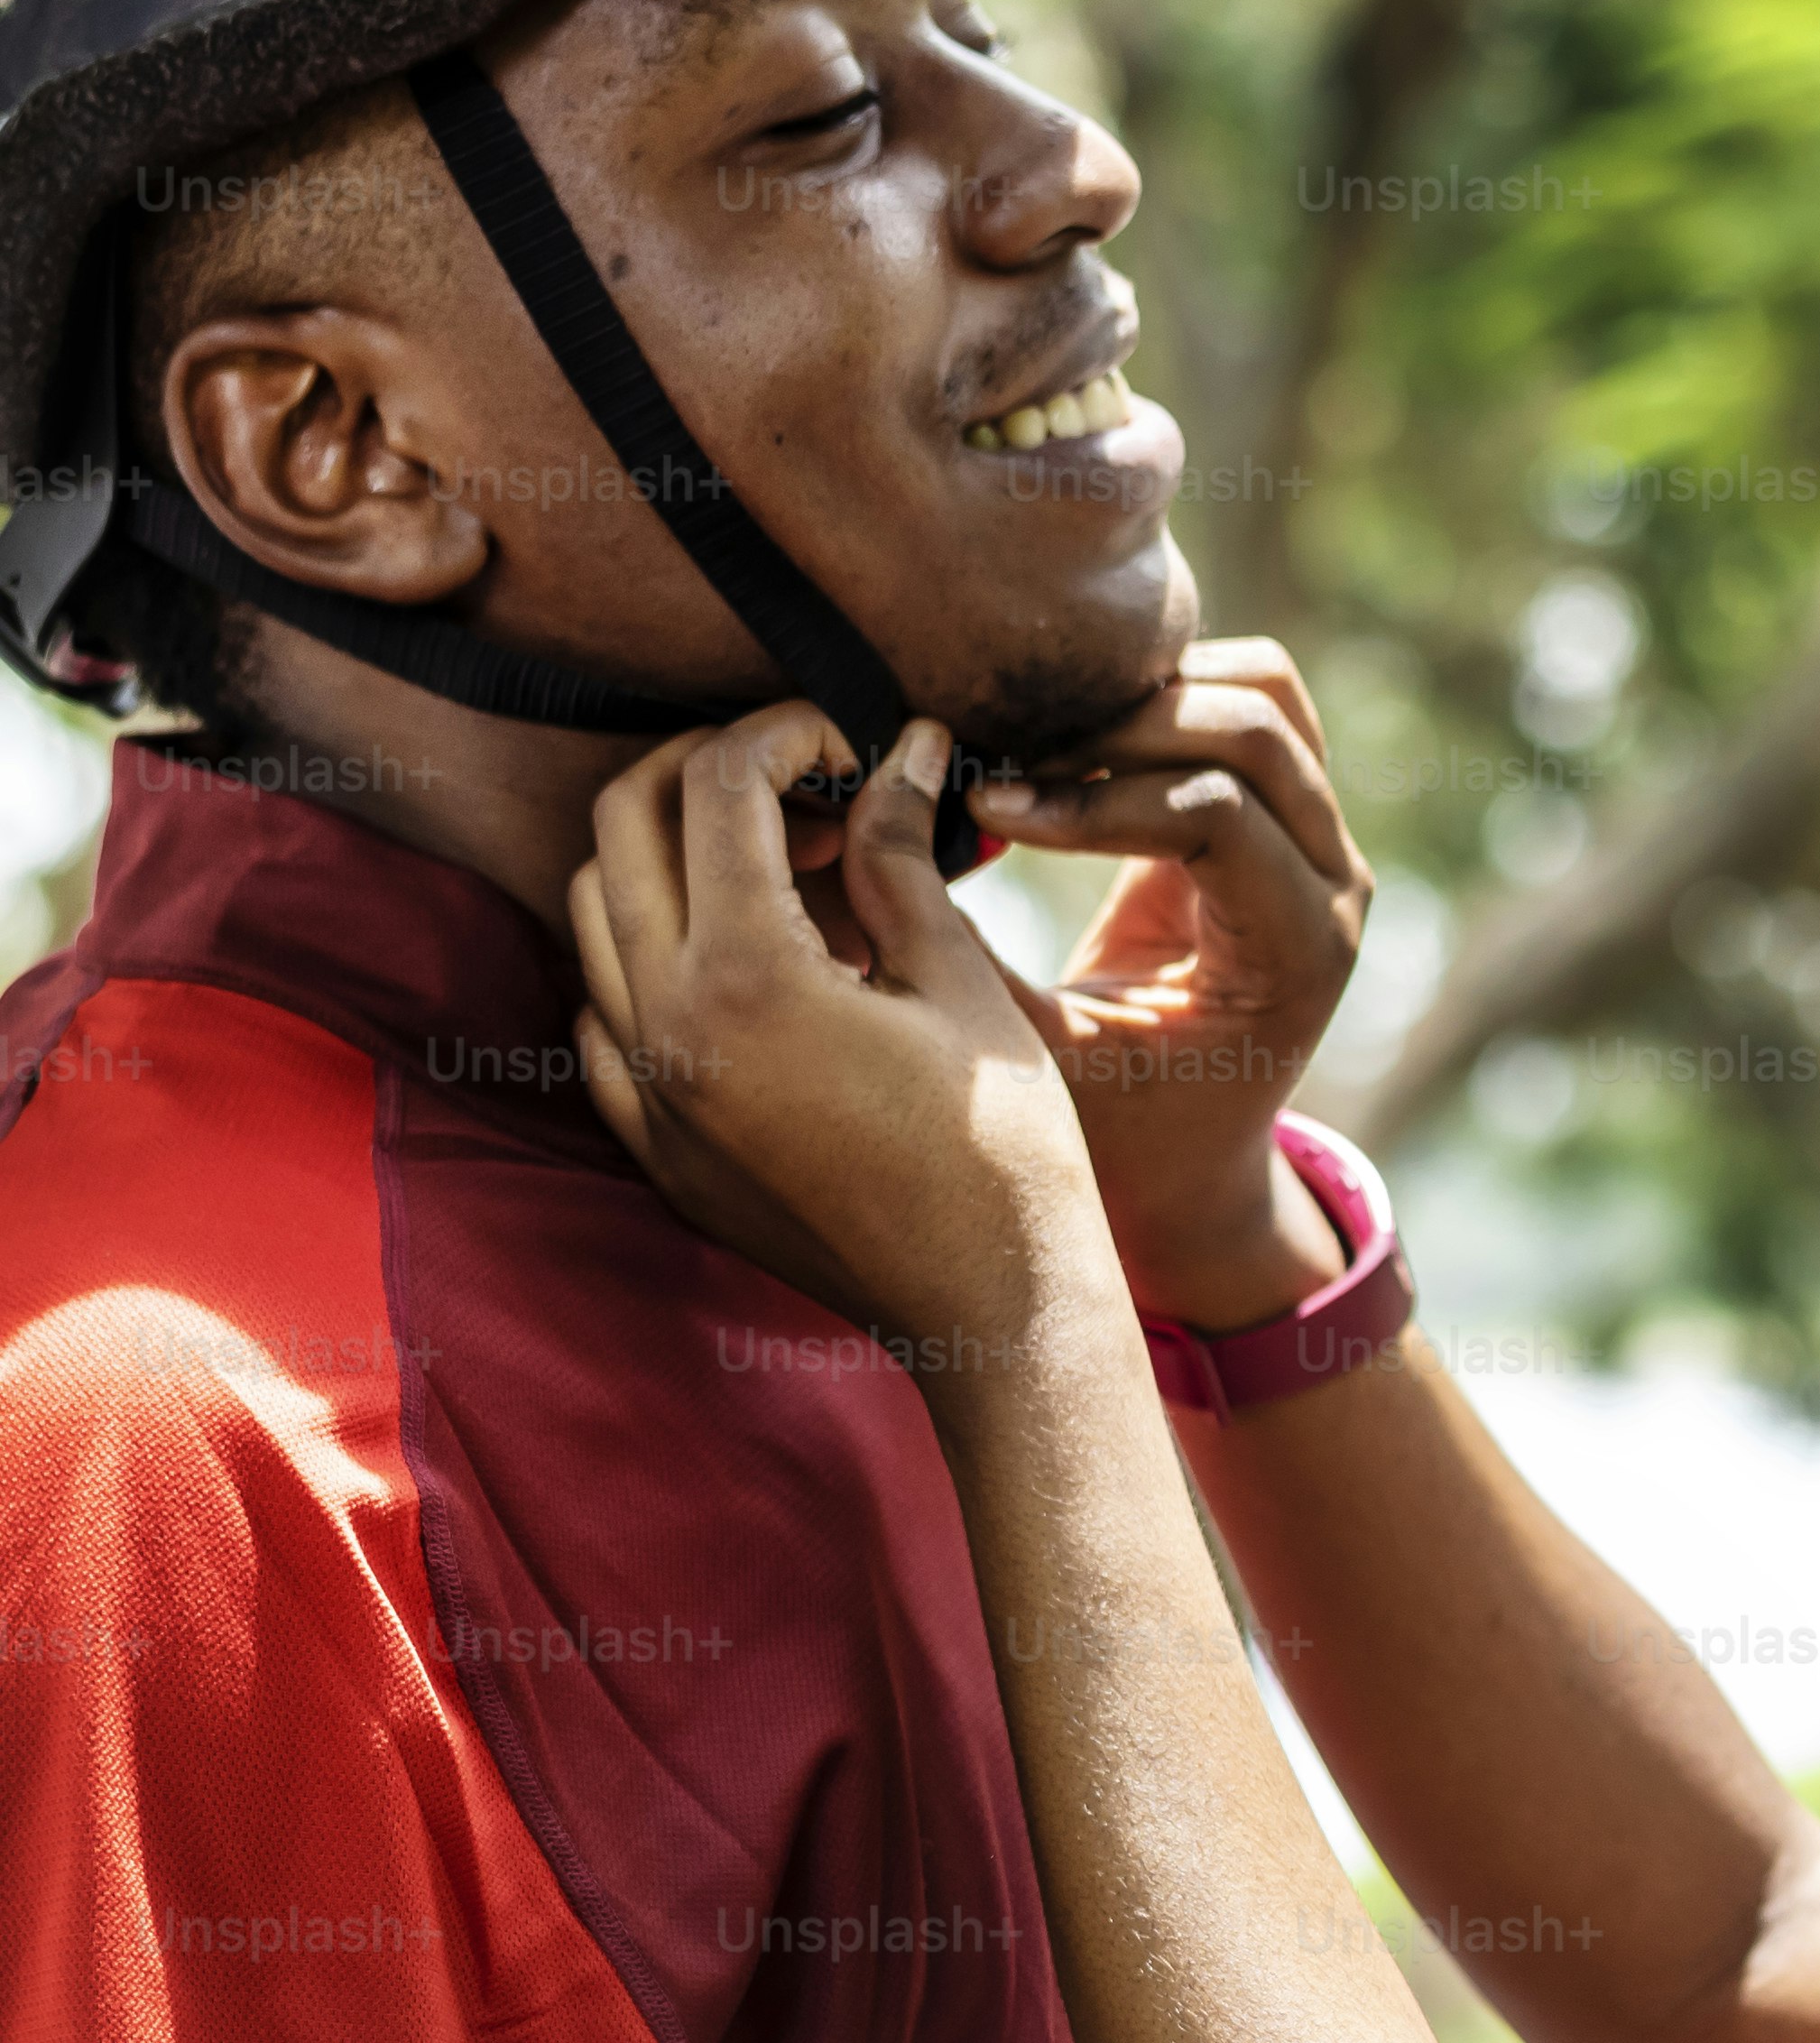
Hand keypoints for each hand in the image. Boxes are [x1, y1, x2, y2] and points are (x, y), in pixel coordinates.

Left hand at [567, 701, 1115, 1367]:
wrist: (992, 1310)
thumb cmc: (1005, 1150)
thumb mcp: (958, 982)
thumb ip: (903, 855)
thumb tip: (904, 749)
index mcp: (746, 975)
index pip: (718, 785)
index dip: (784, 731)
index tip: (848, 740)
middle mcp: (665, 1028)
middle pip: (621, 826)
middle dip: (704, 771)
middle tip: (797, 780)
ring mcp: (646, 1097)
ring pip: (591, 915)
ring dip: (667, 860)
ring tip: (776, 868)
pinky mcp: (655, 1151)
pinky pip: (600, 1022)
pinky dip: (645, 964)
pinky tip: (739, 969)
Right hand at [974, 639, 1370, 1328]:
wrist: (1189, 1156)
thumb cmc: (1114, 1127)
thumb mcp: (1044, 1062)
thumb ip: (977, 957)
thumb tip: (882, 816)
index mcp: (1296, 956)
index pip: (1215, 816)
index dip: (1091, 801)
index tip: (984, 811)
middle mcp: (1335, 886)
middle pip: (1254, 730)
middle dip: (1118, 728)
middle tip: (1004, 761)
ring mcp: (1321, 837)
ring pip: (1262, 690)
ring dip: (1141, 697)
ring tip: (1032, 748)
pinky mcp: (1283, 804)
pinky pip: (1239, 699)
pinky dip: (1155, 693)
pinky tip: (1064, 743)